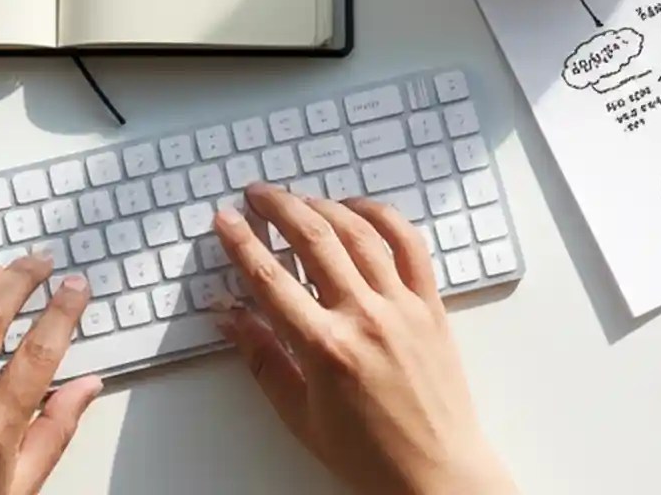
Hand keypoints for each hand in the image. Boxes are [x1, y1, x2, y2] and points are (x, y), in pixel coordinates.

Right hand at [214, 184, 516, 494]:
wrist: (435, 472)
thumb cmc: (368, 453)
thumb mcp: (298, 413)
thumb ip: (261, 358)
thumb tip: (228, 317)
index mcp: (325, 348)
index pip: (270, 278)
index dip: (241, 243)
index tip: (225, 221)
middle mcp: (364, 318)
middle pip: (313, 240)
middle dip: (279, 207)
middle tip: (256, 194)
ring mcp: (402, 307)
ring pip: (359, 232)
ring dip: (323, 205)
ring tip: (298, 197)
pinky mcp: (431, 305)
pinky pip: (409, 244)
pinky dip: (382, 216)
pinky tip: (357, 208)